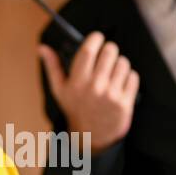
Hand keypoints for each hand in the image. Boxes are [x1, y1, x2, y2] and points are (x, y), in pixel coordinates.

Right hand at [38, 31, 138, 151]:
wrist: (91, 136)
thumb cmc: (75, 109)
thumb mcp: (60, 90)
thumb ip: (52, 66)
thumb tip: (42, 48)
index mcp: (77, 82)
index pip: (88, 51)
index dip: (95, 39)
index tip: (97, 38)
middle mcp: (94, 88)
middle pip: (110, 52)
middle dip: (109, 50)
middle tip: (107, 55)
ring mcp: (111, 96)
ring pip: (123, 63)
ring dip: (120, 64)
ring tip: (113, 73)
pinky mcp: (125, 103)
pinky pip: (133, 77)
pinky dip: (129, 78)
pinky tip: (120, 84)